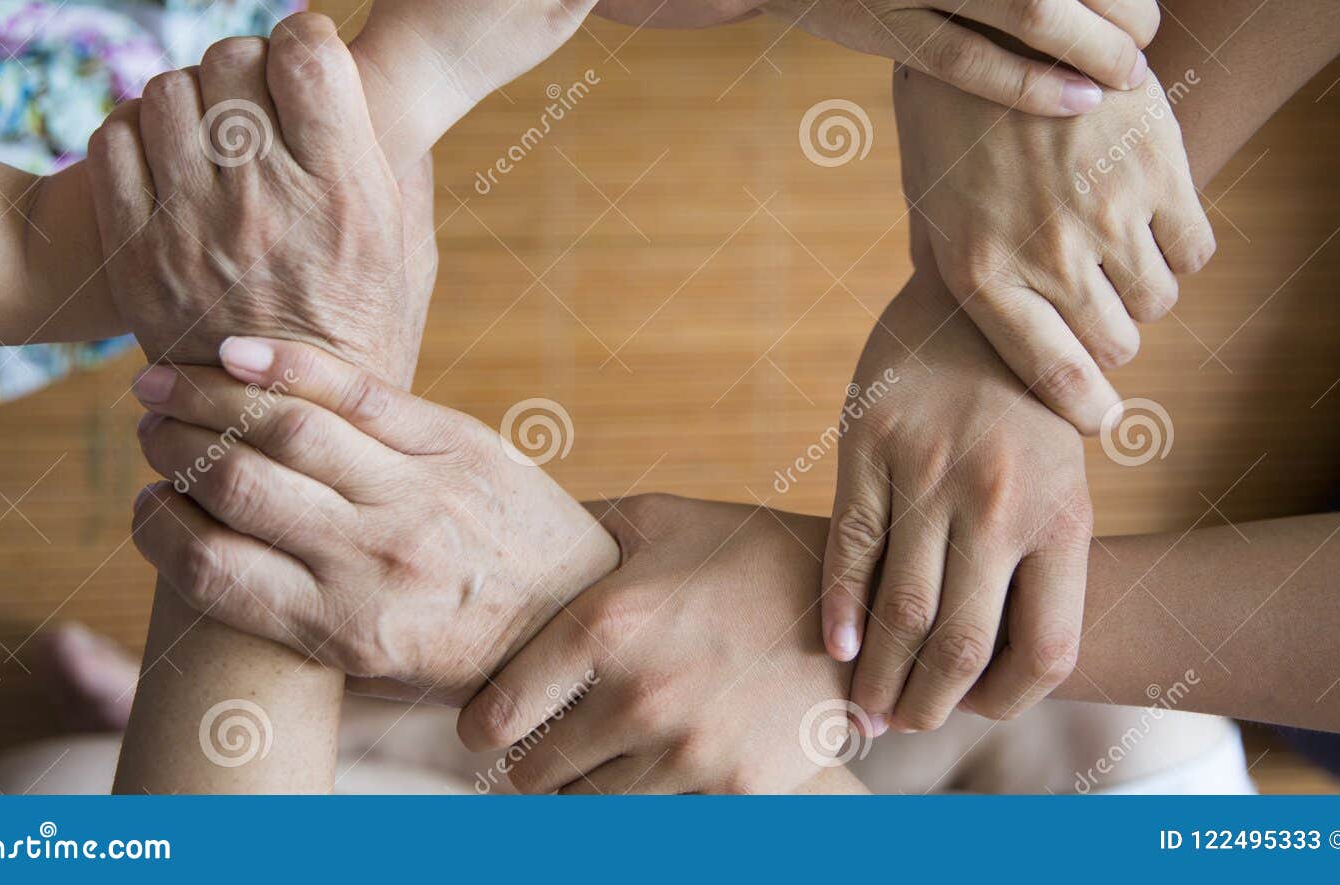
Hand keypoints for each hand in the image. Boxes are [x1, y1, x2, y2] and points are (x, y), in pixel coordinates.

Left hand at [86, 13, 429, 379]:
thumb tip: (373, 83)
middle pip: (232, 59)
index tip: (307, 56)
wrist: (280, 427)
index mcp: (346, 196)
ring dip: (191, 98)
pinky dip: (136, 134)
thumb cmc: (361, 329)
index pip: (307, 53)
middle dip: (248, 65)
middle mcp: (267, 203)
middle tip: (258, 98)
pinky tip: (167, 163)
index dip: (305, 37)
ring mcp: (192, 226)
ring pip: (167, 91)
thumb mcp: (410, 250)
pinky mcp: (134, 252)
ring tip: (210, 133)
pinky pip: (113, 140)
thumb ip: (398, 163)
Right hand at [127, 336, 617, 705]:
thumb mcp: (373, 662)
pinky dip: (286, 364)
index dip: (156, 532)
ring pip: (287, 430)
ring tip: (167, 386)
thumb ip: (291, 618)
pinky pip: (357, 392)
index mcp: (340, 628)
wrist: (577, 614)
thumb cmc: (458, 642)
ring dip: (208, 400)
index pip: (211, 571)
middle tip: (149, 430)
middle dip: (173, 449)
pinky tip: (232, 352)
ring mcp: (415, 494)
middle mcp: (372, 560)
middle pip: (238, 486)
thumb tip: (197, 559)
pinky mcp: (454, 442)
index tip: (141, 507)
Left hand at [457, 494, 854, 794]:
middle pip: (533, 777)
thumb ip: (578, 531)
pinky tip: (662, 764)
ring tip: (600, 753)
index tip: (485, 723)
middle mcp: (638, 698)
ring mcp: (689, 753)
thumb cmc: (747, 553)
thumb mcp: (659, 519)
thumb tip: (508, 537)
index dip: (479, 725)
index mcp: (605, 626)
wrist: (860, 606)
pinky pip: (658, 821)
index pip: (494, 718)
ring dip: (585, 786)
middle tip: (543, 741)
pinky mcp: (734, 792)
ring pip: (589, 808)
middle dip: (530, 761)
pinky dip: (649, 802)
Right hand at [821, 271, 1091, 729]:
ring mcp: (931, 471)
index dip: (1006, 702)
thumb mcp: (1060, 480)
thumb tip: (990, 670)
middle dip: (926, 704)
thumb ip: (1034, 563)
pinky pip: (851, 547)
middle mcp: (1000, 500)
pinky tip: (833, 646)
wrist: (976, 305)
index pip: (1044, 652)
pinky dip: (839, 609)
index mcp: (1063, 516)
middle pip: (962, 643)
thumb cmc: (1023, 412)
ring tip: (863, 706)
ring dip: (877, 674)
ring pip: (900, 608)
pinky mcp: (871, 445)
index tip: (972, 712)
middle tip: (900, 726)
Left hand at [897, 65, 1213, 433]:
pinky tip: (1152, 213)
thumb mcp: (928, 197)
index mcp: (979, 271)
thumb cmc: (950, 113)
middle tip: (1101, 302)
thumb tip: (972, 336)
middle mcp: (1046, 256)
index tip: (1103, 416)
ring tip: (1119, 245)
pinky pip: (1194, 250)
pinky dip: (1179, 244)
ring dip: (1143, 285)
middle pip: (1117, 343)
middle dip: (1112, 333)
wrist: (995, 13)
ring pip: (1157, 300)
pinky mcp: (1159, 171)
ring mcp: (1107, 216)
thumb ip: (953, 270)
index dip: (1086, 405)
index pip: (1054, 376)